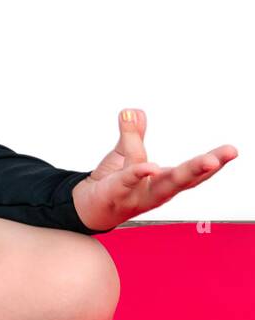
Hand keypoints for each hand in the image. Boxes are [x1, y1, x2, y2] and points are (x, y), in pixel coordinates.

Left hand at [71, 108, 237, 231]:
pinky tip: (148, 167)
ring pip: (161, 184)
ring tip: (206, 161)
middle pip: (183, 180)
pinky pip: (127, 183)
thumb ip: (132, 136)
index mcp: (163, 181)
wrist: (87, 208)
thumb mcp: (125, 156)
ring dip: (182, 173)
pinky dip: (138, 174)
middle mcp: (155, 192)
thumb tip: (135, 111)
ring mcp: (137, 196)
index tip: (232, 151)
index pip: (193, 173)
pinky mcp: (115, 195)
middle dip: (205, 168)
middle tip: (225, 156)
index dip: (214, 163)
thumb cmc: (113, 184)